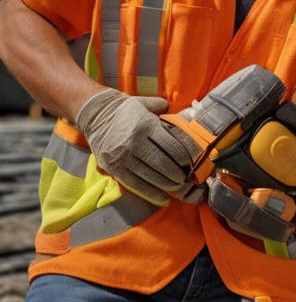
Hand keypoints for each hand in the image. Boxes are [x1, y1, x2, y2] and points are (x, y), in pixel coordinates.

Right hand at [75, 89, 197, 204]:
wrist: (95, 114)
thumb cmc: (126, 109)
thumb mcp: (146, 103)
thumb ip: (164, 109)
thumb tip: (181, 116)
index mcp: (145, 125)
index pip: (170, 145)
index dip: (184, 157)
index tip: (193, 162)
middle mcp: (133, 142)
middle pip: (161, 163)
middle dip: (177, 173)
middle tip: (187, 177)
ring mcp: (122, 157)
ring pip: (150, 176)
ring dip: (167, 184)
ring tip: (178, 186)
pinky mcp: (113, 168)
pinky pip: (135, 184)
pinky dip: (151, 193)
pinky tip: (163, 198)